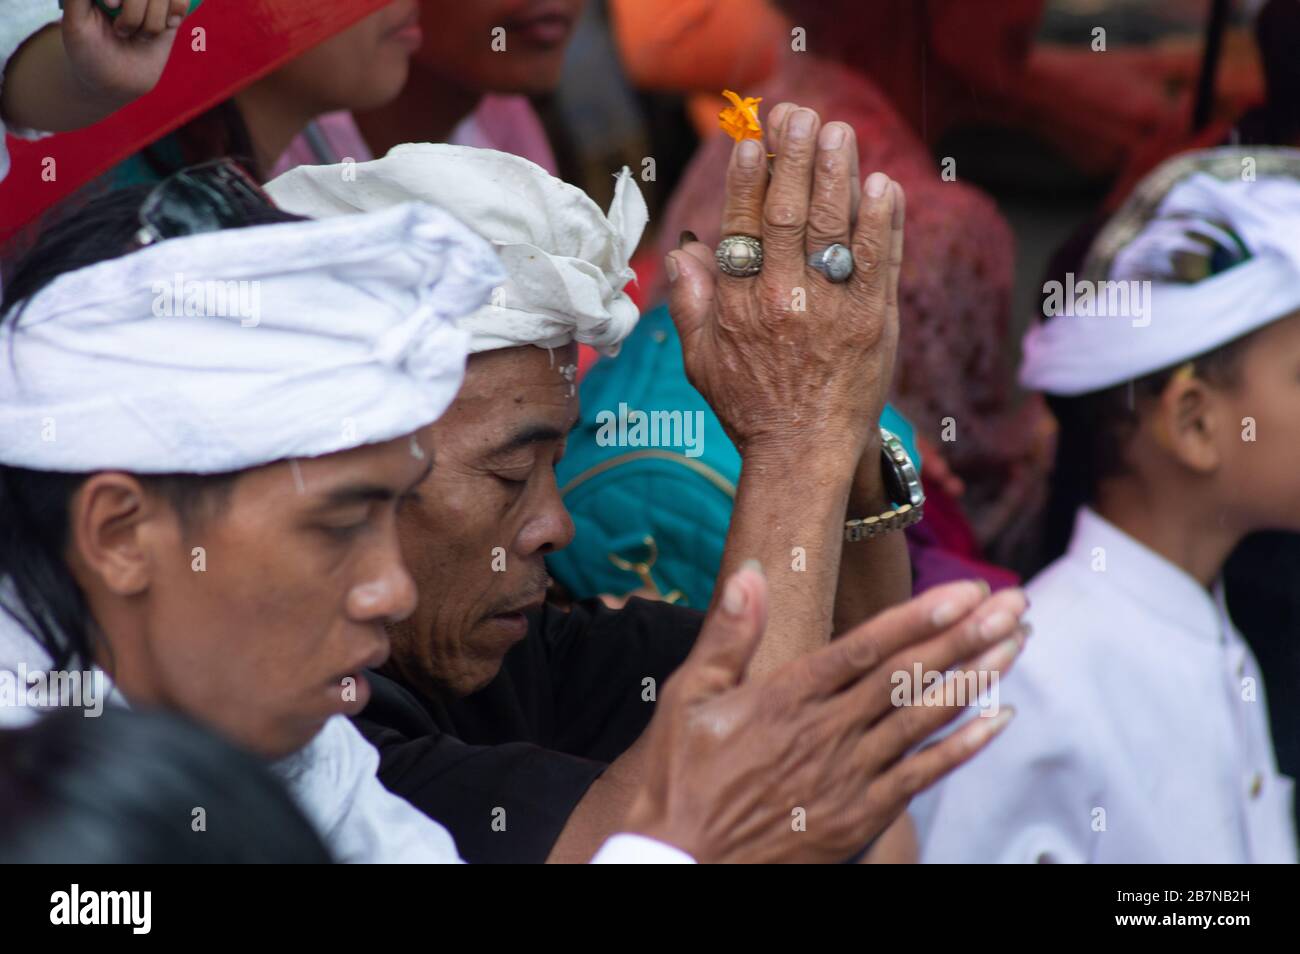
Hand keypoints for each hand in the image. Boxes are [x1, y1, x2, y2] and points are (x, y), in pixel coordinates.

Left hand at [62, 0, 187, 107]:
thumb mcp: (74, 23)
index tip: (110, 4)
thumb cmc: (88, 52)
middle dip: (134, 12)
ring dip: (152, 22)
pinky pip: (182, 0)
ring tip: (138, 35)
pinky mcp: (170, 12)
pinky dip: (176, 11)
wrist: (113, 82)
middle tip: (121, 31)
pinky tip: (167, 26)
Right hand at [624, 568, 1026, 862]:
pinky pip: (922, 776)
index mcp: (784, 696)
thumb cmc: (678, 777)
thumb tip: (752, 573)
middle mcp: (825, 732)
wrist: (679, 862)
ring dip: (976, 678)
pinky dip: (963, 747)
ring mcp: (846, 777)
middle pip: (909, 675)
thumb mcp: (686, 697)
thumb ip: (727, 635)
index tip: (964, 591)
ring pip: (923, 718)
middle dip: (966, 635)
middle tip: (1012, 603)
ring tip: (1016, 644)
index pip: (865, 647)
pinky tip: (999, 719)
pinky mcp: (858, 817)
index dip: (920, 617)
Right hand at [666, 103, 902, 462]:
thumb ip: (690, 304)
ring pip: (836, 228)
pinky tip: (883, 186)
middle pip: (790, 214)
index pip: (742, 226)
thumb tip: (684, 252)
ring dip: (838, 174)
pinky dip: (883, 222)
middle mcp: (784, 302)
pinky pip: (879, 262)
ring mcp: (832, 310)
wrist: (803, 455)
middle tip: (798, 115)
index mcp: (739, 306)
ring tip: (838, 132)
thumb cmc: (749, 409)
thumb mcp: (701, 361)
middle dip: (793, 158)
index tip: (752, 141)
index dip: (747, 179)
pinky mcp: (873, 323)